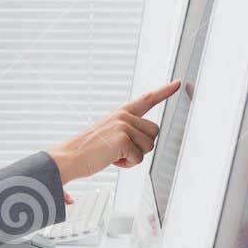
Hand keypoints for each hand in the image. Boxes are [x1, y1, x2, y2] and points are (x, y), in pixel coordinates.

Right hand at [48, 80, 178, 182]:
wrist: (69, 158)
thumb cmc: (86, 151)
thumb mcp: (108, 134)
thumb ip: (126, 133)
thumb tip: (140, 144)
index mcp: (121, 113)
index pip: (147, 99)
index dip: (164, 91)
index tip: (178, 83)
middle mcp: (124, 116)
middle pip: (154, 132)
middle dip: (142, 146)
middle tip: (121, 150)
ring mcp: (124, 126)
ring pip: (148, 146)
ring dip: (134, 156)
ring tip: (114, 155)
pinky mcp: (123, 139)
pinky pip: (139, 158)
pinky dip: (128, 164)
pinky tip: (113, 160)